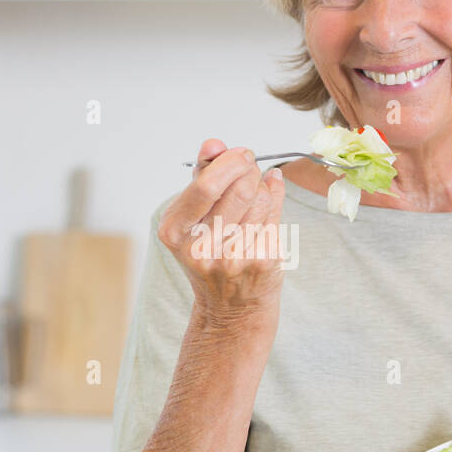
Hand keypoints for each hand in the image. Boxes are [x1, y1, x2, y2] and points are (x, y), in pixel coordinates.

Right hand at [158, 139, 286, 325]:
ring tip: (254, 193)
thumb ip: (202, 175)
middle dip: (250, 169)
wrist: (231, 308)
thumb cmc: (210, 252)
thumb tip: (214, 144)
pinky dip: (274, 200)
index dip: (230, 162)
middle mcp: (201, 249)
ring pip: (262, 197)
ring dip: (262, 186)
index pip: (206, 185)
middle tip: (250, 166)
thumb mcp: (192, 217)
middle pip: (240, 187)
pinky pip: (276, 214)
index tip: (240, 154)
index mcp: (175, 232)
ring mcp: (234, 259)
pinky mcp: (262, 262)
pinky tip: (266, 206)